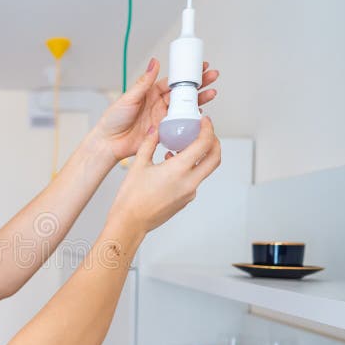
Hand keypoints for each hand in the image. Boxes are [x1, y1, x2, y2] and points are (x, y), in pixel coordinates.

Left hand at [88, 58, 218, 162]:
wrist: (109, 143)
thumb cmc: (113, 119)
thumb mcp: (129, 97)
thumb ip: (144, 82)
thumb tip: (154, 62)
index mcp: (151, 93)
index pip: (173, 81)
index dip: (187, 74)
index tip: (199, 67)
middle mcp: (158, 104)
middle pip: (183, 92)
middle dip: (199, 85)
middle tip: (212, 77)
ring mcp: (162, 117)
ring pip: (184, 107)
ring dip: (199, 100)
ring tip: (212, 93)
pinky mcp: (163, 131)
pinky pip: (180, 125)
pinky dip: (191, 120)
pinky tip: (201, 115)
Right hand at [108, 116, 220, 233]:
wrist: (130, 222)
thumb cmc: (131, 199)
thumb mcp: (138, 165)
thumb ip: (149, 143)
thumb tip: (155, 130)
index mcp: (178, 170)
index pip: (204, 144)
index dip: (207, 129)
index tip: (204, 122)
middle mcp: (189, 182)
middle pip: (214, 158)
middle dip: (213, 142)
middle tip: (204, 132)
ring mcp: (189, 193)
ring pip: (205, 169)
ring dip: (201, 156)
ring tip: (183, 147)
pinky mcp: (185, 200)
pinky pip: (195, 180)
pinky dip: (190, 168)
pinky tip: (173, 164)